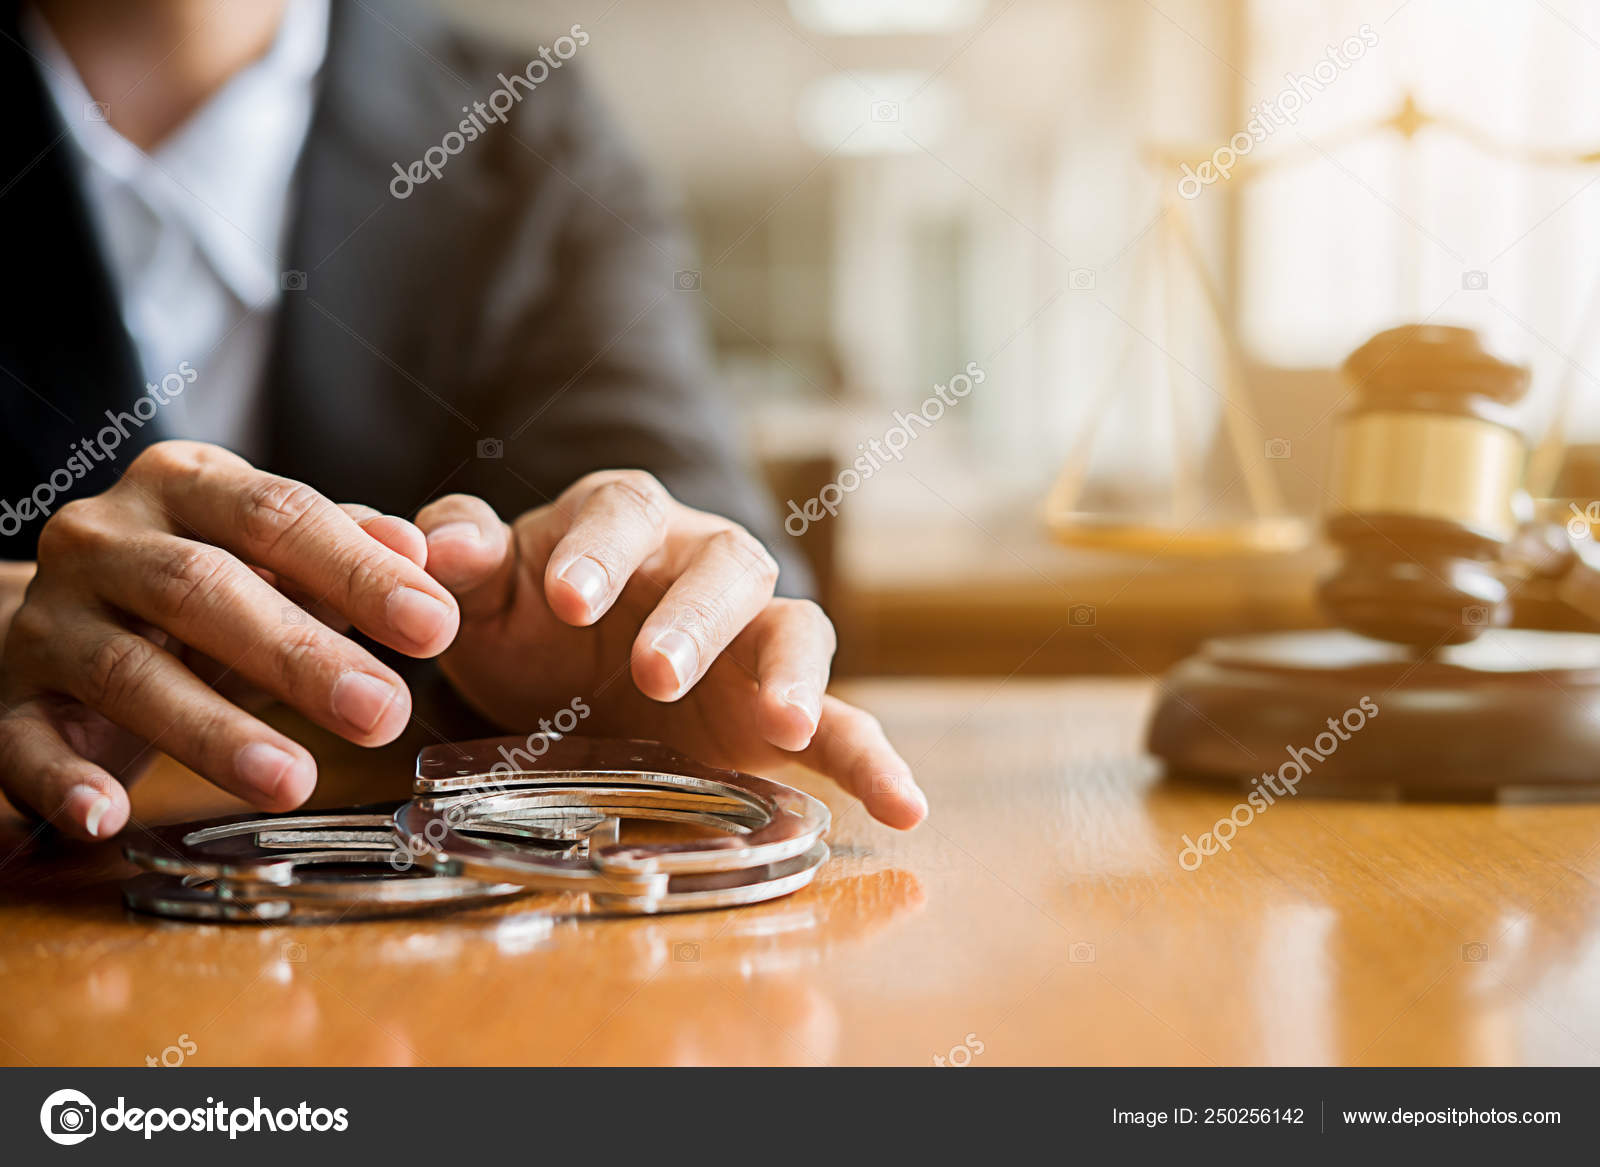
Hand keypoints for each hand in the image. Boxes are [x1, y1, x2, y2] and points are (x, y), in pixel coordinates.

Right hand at [0, 441, 459, 838]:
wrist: (66, 619)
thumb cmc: (204, 589)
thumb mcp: (277, 559)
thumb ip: (350, 553)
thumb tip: (423, 548)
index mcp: (186, 485)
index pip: (277, 514)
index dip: (358, 571)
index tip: (436, 627)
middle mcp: (105, 539)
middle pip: (203, 589)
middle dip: (300, 655)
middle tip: (385, 714)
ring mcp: (50, 620)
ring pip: (126, 672)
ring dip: (212, 732)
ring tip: (294, 781)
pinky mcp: (6, 700)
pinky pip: (23, 742)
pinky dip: (63, 781)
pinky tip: (108, 817)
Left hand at [415, 471, 926, 828]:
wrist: (566, 668)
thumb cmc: (527, 617)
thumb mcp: (483, 590)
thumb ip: (459, 555)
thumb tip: (431, 548)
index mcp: (625, 520)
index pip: (622, 511)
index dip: (600, 550)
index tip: (568, 598)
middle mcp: (702, 565)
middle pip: (722, 567)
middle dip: (692, 617)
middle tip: (653, 672)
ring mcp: (751, 637)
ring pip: (792, 631)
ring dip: (790, 675)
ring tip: (776, 723)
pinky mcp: (778, 706)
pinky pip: (840, 724)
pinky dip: (874, 761)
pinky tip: (907, 808)